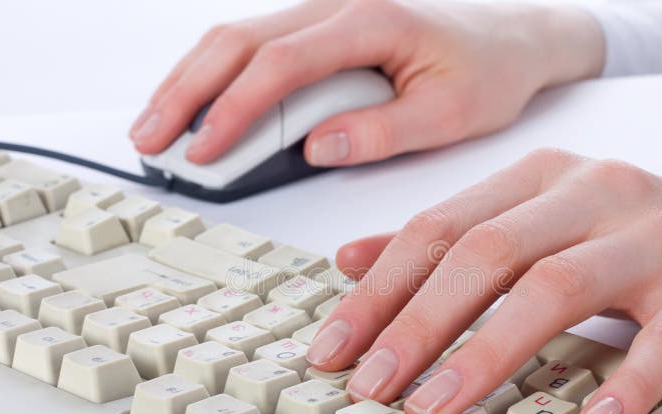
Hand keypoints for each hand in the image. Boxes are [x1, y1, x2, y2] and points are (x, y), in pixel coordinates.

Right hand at [130, 0, 603, 164]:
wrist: (512, 38)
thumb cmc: (487, 72)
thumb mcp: (450, 113)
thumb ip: (384, 131)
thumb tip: (317, 146)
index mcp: (370, 21)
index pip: (282, 65)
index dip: (235, 110)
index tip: (203, 152)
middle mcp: (338, 5)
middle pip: (238, 40)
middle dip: (185, 91)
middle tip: (149, 139)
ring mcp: (325, 11)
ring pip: (237, 37)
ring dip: (189, 80)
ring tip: (155, 125)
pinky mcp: (321, 27)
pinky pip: (255, 45)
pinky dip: (216, 75)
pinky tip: (196, 103)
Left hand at [308, 148, 661, 413]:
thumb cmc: (633, 236)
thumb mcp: (536, 220)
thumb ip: (448, 238)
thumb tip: (353, 259)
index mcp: (541, 177)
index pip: (440, 228)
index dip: (379, 289)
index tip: (334, 347)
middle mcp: (593, 193)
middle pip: (486, 254)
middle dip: (415, 324)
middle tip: (370, 385)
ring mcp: (654, 238)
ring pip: (557, 288)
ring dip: (487, 354)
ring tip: (436, 408)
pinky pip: (661, 340)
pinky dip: (622, 383)